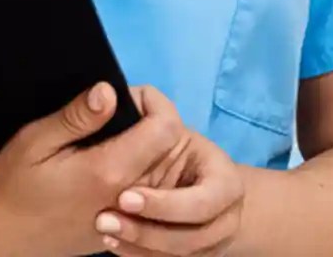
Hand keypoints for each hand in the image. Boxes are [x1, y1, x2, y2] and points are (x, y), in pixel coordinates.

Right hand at [0, 82, 181, 256]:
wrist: (2, 238)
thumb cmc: (13, 185)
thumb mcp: (35, 141)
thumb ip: (77, 117)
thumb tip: (110, 91)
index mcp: (109, 170)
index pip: (166, 128)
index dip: (155, 103)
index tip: (127, 95)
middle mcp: (129, 196)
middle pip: (171, 150)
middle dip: (155, 121)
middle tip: (120, 112)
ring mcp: (129, 216)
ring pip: (164, 173)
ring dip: (151, 147)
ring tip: (117, 136)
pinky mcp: (123, 227)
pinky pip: (150, 193)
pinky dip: (142, 171)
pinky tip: (112, 163)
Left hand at [95, 95, 244, 256]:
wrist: (176, 169)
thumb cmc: (159, 138)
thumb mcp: (151, 115)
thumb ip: (141, 103)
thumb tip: (114, 93)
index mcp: (221, 173)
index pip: (206, 196)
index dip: (165, 201)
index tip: (124, 195)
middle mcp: (227, 209)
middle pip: (197, 234)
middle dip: (151, 231)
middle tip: (105, 220)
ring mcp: (216, 235)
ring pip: (184, 253)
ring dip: (142, 246)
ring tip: (104, 232)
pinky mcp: (198, 252)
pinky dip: (141, 256)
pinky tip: (113, 243)